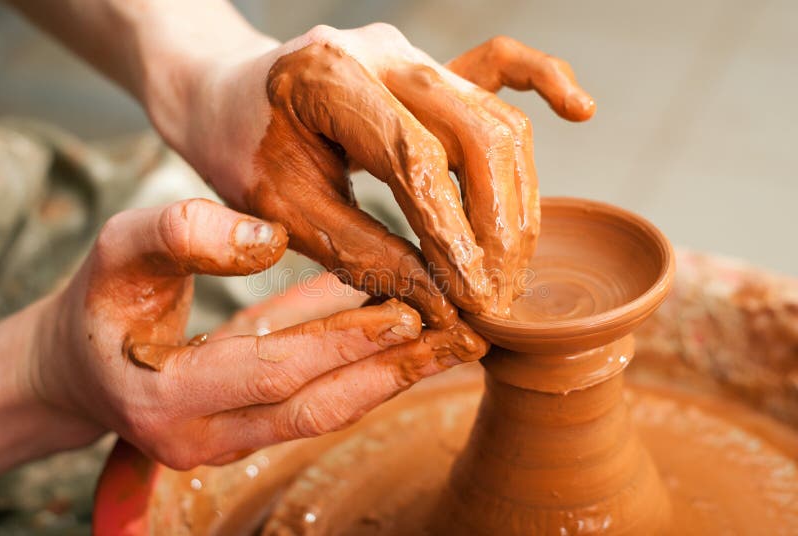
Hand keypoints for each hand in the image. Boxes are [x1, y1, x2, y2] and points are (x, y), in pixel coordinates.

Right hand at [8, 199, 483, 469]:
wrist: (79, 365)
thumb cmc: (100, 303)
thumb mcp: (120, 250)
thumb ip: (183, 233)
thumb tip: (270, 237)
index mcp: (163, 396)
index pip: (272, 372)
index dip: (342, 343)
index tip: (408, 311)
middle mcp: (201, 438)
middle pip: (315, 408)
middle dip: (390, 372)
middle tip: (460, 335)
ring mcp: (228, 444)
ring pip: (325, 415)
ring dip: (392, 381)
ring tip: (455, 346)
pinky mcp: (250, 434)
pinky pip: (317, 406)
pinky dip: (366, 376)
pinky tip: (412, 345)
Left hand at [156, 25, 594, 321]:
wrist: (222, 92)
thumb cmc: (239, 149)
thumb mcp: (283, 212)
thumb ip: (364, 254)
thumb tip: (442, 307)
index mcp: (328, 78)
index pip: (417, 159)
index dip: (455, 236)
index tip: (473, 300)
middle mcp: (381, 51)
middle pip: (477, 134)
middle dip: (499, 224)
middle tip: (498, 295)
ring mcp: (410, 52)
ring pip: (496, 117)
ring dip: (518, 197)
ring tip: (512, 266)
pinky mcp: (426, 66)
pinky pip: (497, 65)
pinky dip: (542, 85)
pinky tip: (580, 109)